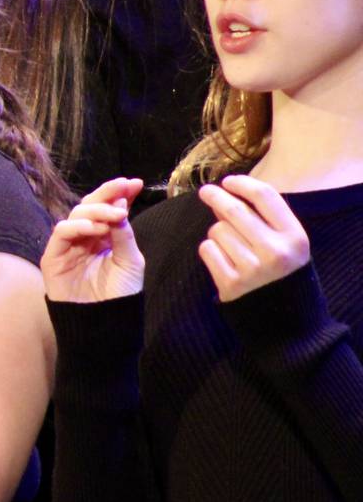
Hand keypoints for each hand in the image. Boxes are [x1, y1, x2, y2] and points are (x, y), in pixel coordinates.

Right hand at [40, 178, 145, 303]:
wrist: (104, 322)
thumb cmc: (119, 294)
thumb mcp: (130, 261)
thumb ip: (124, 234)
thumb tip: (120, 203)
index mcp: (105, 237)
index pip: (109, 208)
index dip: (119, 193)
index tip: (135, 183)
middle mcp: (86, 237)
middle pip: (90, 205)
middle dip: (107, 194)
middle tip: (122, 188)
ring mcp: (68, 245)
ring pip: (76, 215)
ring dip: (96, 210)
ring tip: (114, 216)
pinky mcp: (54, 256)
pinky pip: (61, 232)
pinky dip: (76, 226)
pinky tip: (94, 228)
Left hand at [198, 175, 309, 301]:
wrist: (284, 321)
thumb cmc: (281, 271)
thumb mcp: (285, 242)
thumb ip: (262, 217)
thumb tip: (225, 193)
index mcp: (295, 237)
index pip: (264, 196)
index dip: (242, 183)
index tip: (228, 181)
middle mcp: (276, 252)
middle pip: (235, 210)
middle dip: (216, 196)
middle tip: (206, 192)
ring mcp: (252, 269)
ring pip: (218, 230)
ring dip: (218, 233)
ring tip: (233, 248)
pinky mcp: (231, 284)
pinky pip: (207, 249)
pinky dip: (210, 250)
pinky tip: (224, 261)